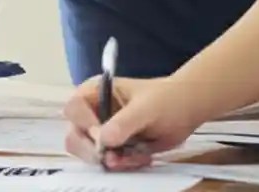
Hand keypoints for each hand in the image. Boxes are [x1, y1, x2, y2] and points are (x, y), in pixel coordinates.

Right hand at [63, 76, 196, 170]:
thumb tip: (103, 140)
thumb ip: (124, 122)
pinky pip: (107, 164)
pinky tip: (141, 157)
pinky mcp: (111, 149)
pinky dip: (123, 166)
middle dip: (95, 151)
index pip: (73, 109)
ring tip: (137, 156)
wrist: (185, 110)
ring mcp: (100, 133)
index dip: (84, 124)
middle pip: (74, 137)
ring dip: (113, 161)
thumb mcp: (146, 108)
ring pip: (89, 155)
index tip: (103, 137)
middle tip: (117, 156)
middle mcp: (91, 113)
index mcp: (93, 92)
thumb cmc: (165, 99)